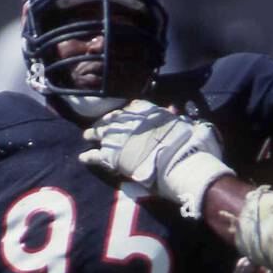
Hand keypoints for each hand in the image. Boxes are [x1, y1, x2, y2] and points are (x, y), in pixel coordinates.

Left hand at [79, 99, 233, 215]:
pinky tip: (83, 157)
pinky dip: (89, 156)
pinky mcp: (114, 157)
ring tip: (86, 136)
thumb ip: (176, 118)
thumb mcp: (186, 126)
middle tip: (98, 125)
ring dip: (94, 133)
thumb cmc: (190, 146)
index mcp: (149, 113)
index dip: (125, 113)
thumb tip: (173, 108)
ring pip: (102, 133)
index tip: (121, 115)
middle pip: (114, 118)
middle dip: (106, 121)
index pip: (132, 108)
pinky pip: (97, 155)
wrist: (181, 164)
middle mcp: (132, 121)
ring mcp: (121, 138)